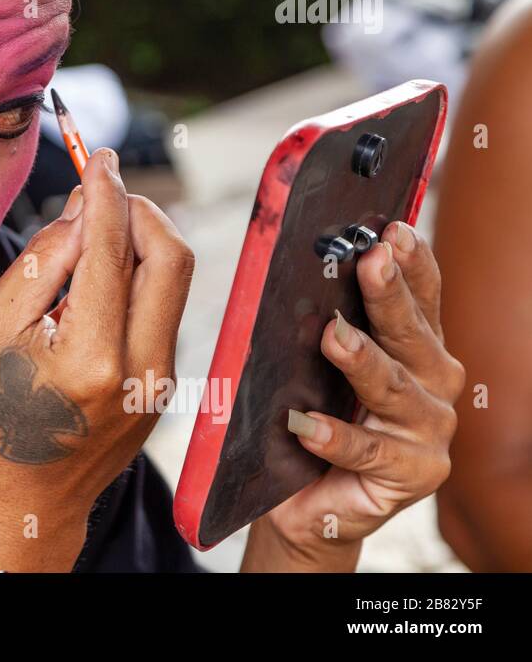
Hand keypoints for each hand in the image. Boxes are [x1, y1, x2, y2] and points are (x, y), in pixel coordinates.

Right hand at [0, 148, 194, 571]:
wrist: (22, 499)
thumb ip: (41, 263)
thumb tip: (82, 209)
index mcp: (89, 358)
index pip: (111, 249)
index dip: (106, 191)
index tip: (97, 156)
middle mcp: (140, 370)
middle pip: (170, 256)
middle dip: (141, 207)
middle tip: (105, 187)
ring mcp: (161, 382)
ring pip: (173, 281)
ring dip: (140, 241)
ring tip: (94, 230)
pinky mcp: (165, 387)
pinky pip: (161, 310)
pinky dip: (137, 278)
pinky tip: (98, 277)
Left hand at [257, 221, 464, 568]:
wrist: (303, 498)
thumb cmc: (310, 417)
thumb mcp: (313, 364)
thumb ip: (320, 323)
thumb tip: (295, 270)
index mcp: (415, 348)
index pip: (421, 297)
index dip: (412, 263)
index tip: (393, 230)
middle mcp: (433, 385)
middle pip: (412, 335)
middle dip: (390, 295)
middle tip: (371, 261)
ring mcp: (428, 432)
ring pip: (395, 389)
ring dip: (362, 361)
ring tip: (333, 338)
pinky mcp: (411, 475)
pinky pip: (369, 452)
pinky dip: (336, 436)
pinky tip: (307, 425)